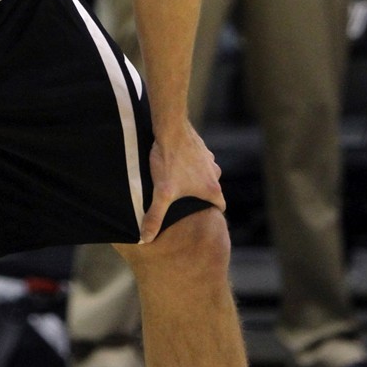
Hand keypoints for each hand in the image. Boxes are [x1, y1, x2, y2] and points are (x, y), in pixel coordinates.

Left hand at [138, 123, 224, 244]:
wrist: (170, 128)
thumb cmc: (169, 160)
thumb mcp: (162, 192)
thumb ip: (155, 216)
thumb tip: (145, 238)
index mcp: (211, 188)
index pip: (220, 207)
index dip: (212, 214)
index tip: (200, 218)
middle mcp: (215, 173)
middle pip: (212, 191)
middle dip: (201, 197)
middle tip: (184, 202)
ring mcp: (209, 159)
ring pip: (206, 175)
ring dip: (196, 179)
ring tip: (178, 183)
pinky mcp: (201, 147)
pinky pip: (199, 161)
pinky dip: (191, 165)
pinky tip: (176, 165)